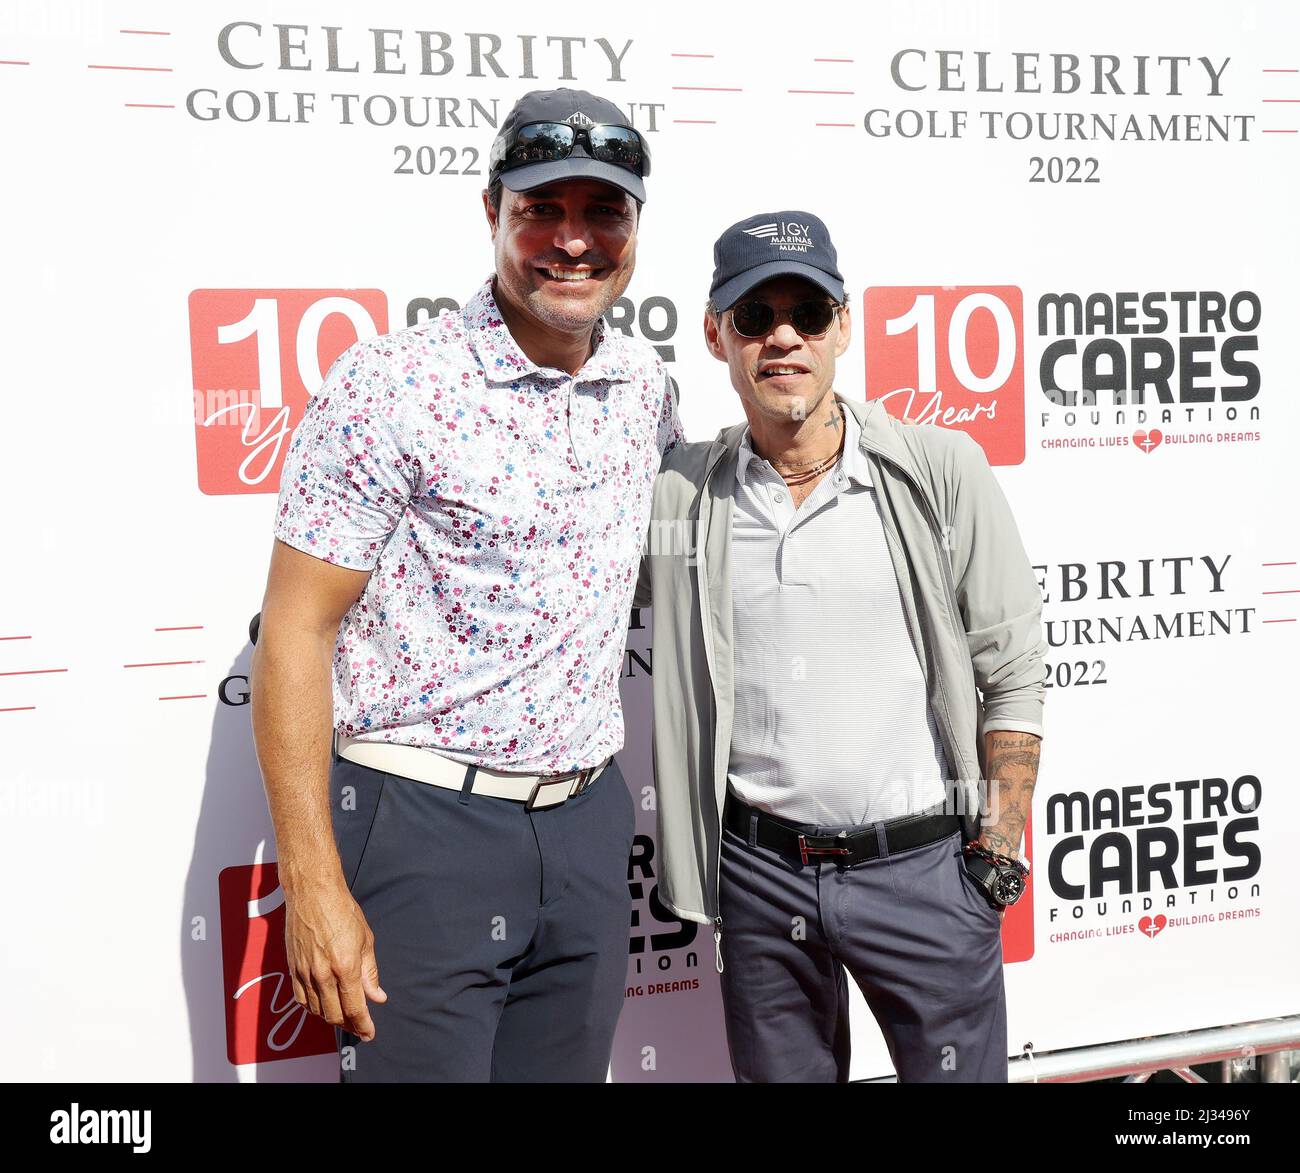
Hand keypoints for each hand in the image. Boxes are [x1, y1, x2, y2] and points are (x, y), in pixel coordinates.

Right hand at [284, 875, 386, 1040]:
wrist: (313, 893)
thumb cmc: (343, 911)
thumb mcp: (365, 940)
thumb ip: (370, 973)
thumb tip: (378, 997)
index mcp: (346, 967)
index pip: (355, 1008)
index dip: (363, 1026)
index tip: (370, 1034)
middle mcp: (323, 974)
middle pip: (334, 1015)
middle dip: (349, 1025)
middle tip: (359, 1026)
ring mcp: (305, 972)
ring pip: (317, 1010)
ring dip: (331, 1017)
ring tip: (344, 1016)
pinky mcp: (292, 968)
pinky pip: (302, 999)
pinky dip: (314, 1007)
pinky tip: (324, 1004)